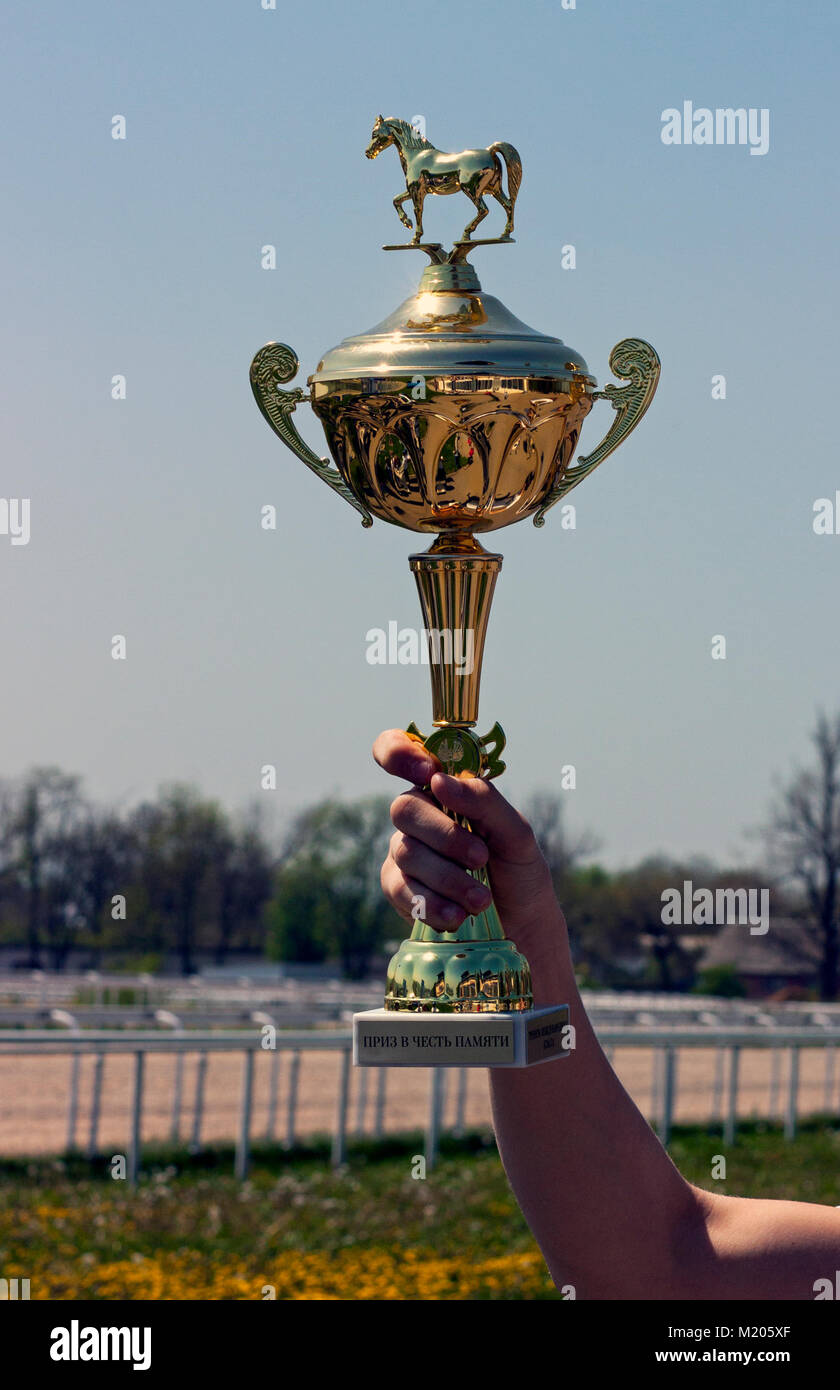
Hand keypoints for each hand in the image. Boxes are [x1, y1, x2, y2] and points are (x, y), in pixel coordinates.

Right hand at [372, 728, 568, 988]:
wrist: (522, 928)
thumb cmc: (519, 872)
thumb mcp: (516, 833)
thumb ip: (484, 801)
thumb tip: (440, 780)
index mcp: (444, 789)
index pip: (399, 752)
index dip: (398, 753)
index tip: (428, 773)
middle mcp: (419, 816)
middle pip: (405, 808)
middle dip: (445, 836)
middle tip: (480, 858)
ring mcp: (404, 852)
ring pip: (406, 852)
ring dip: (448, 877)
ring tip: (481, 899)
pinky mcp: (399, 890)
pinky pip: (401, 889)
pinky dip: (432, 903)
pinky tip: (456, 917)